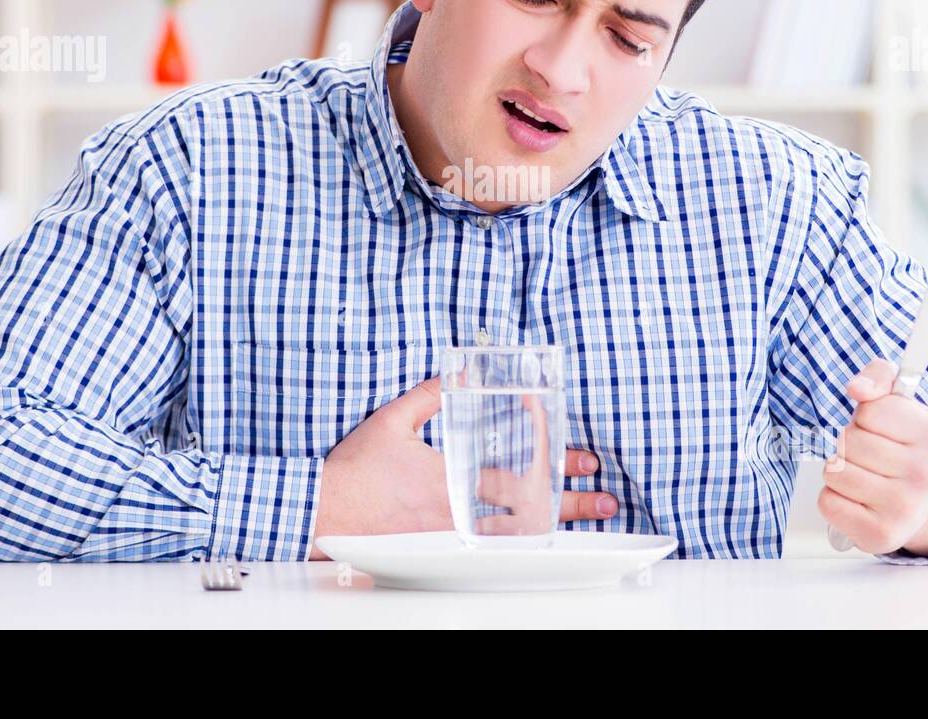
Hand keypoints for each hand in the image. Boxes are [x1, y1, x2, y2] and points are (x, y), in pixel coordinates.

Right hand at [308, 375, 617, 558]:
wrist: (323, 509)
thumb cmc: (355, 467)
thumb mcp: (392, 420)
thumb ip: (429, 396)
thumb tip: (456, 372)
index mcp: (448, 473)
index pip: (513, 471)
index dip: (551, 464)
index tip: (584, 460)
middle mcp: (453, 508)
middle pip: (522, 508)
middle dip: (567, 501)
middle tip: (604, 499)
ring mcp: (446, 536)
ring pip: (511, 536)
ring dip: (552, 528)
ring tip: (588, 525)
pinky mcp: (435, 552)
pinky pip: (483, 554)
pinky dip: (517, 552)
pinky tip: (541, 550)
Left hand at [818, 359, 927, 556]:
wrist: (923, 505)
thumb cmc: (903, 448)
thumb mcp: (900, 403)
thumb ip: (879, 376)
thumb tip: (858, 388)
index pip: (869, 411)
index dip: (866, 416)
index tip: (882, 428)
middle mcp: (925, 475)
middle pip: (848, 441)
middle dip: (851, 444)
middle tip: (873, 456)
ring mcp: (905, 509)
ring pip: (834, 471)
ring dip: (840, 470)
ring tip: (865, 476)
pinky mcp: (880, 535)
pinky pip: (828, 502)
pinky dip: (834, 498)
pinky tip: (858, 499)